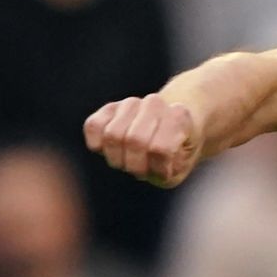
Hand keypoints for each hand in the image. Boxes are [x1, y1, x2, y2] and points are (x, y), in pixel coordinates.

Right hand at [83, 94, 203, 187]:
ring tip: (129, 162)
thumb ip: (171, 166)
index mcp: (180, 117)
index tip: (164, 173)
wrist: (170, 131)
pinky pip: (93, 126)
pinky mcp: (109, 109)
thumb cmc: (175, 155)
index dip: (159, 169)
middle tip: (143, 171)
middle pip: (135, 141)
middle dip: (136, 166)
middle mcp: (155, 104)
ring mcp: (131, 104)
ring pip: (113, 135)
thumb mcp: (183, 167)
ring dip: (118, 159)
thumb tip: (153, 152)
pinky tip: (112, 151)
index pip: (161, 149)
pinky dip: (98, 146)